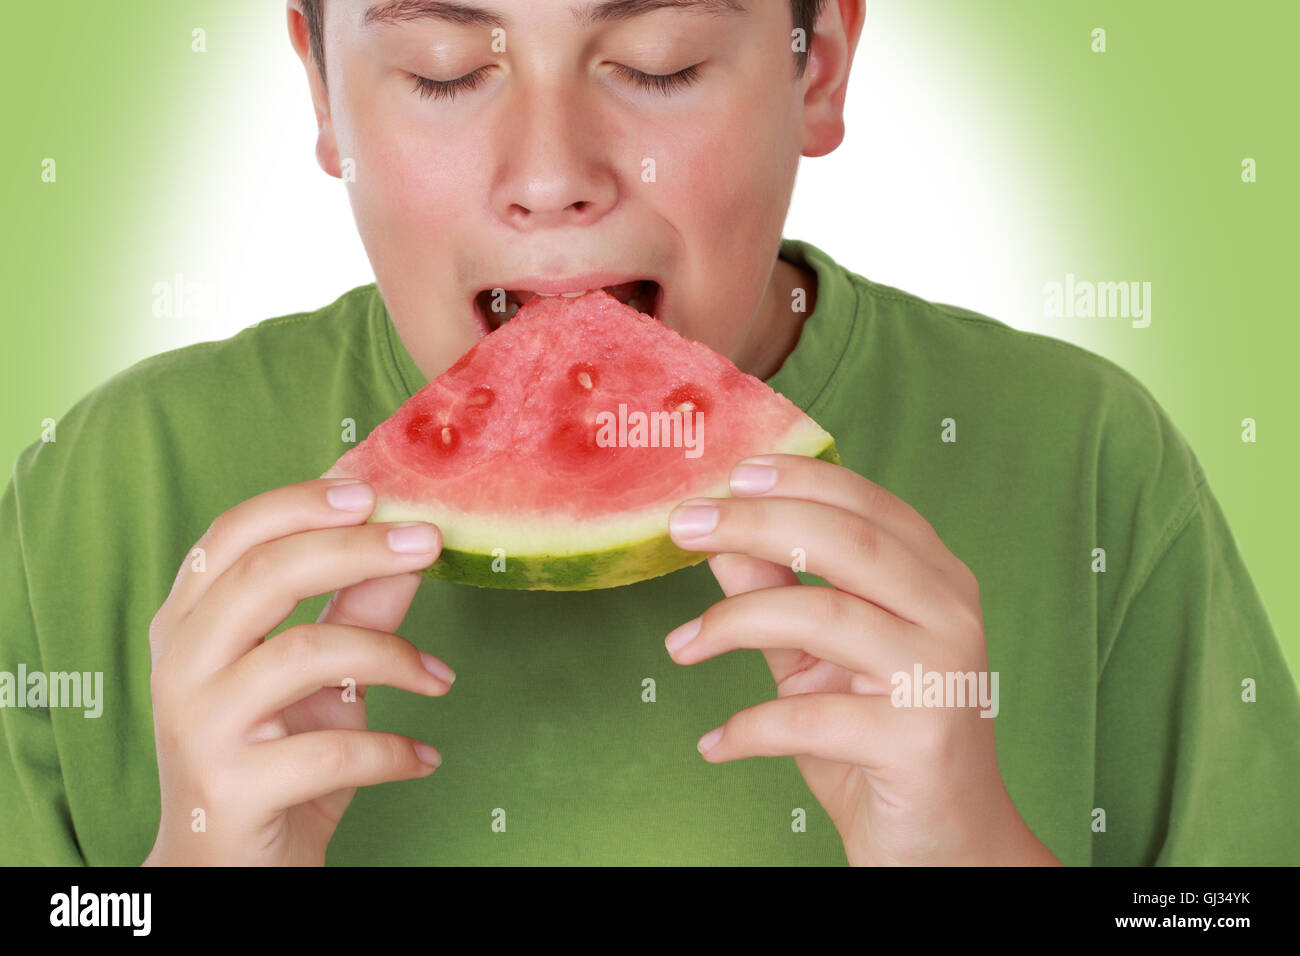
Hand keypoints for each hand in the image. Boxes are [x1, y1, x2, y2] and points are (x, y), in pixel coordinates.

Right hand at [143, 478, 452, 865]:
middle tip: (428, 542)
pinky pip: (332, 749)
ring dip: (392, 657)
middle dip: (356, 550)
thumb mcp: (324, 680)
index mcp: (189, 625)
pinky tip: (424, 757)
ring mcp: (198, 728)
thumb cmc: (276, 759)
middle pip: (265, 576)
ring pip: (303, 654)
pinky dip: (393, 750)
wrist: (230, 871)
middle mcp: (180, 667)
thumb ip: (358, 610)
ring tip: (440, 678)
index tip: (371, 492)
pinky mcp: (230, 790)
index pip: (231, 536)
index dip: (300, 503)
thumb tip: (411, 544)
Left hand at [665, 454, 1059, 865]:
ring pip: (824, 617)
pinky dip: (748, 727)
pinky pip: (810, 716)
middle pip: (847, 542)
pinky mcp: (920, 740)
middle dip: (756, 522)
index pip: (867, 505)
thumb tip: (719, 537)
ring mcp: (940, 675)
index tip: (731, 475)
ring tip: (681, 646)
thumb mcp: (816, 659)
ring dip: (734, 623)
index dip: (799, 479)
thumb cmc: (875, 741)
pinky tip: (714, 744)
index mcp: (935, 580)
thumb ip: (777, 593)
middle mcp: (950, 614)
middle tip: (684, 525)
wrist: (945, 846)